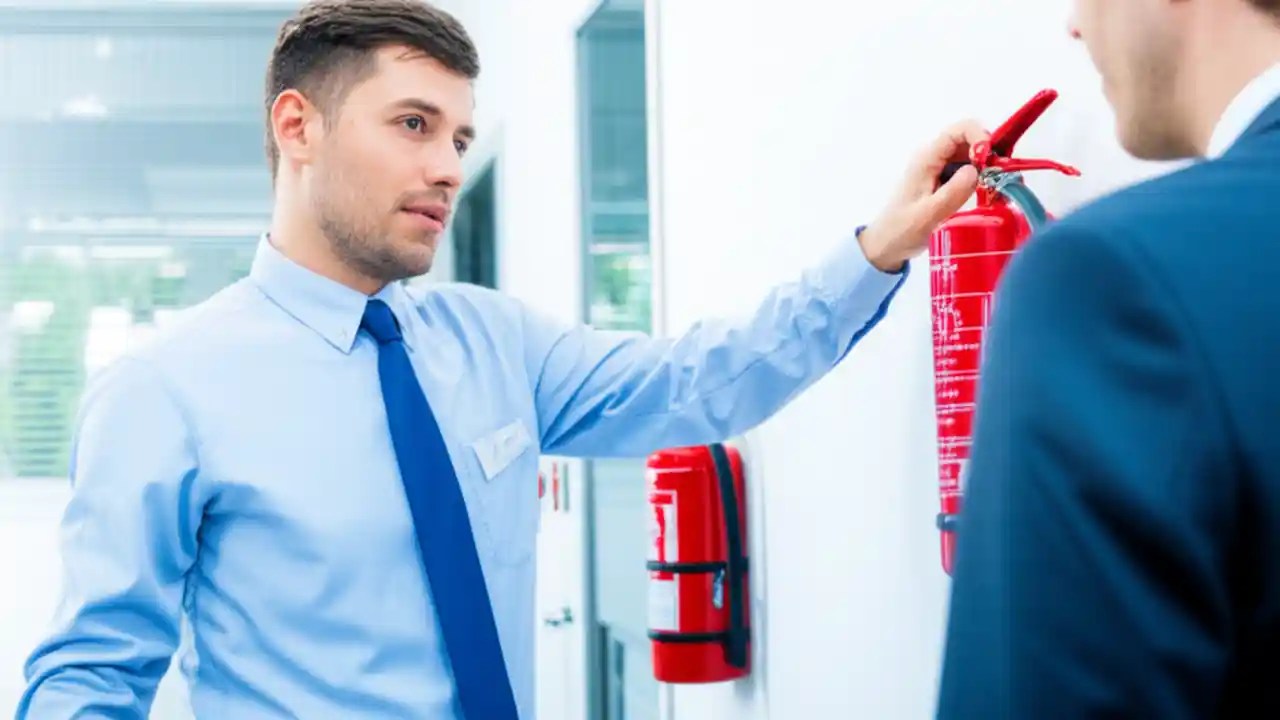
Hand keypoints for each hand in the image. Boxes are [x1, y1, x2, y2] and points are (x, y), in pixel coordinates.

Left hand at [858, 120, 989, 271]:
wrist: (885, 245)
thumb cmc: (901, 230)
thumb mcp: (928, 215)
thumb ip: (953, 193)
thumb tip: (976, 170)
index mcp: (926, 159)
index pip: (958, 130)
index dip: (980, 136)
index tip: (991, 159)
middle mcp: (932, 157)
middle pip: (969, 139)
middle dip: (988, 153)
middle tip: (999, 176)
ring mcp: (938, 168)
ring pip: (971, 155)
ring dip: (986, 166)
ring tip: (995, 187)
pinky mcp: (943, 180)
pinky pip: (966, 170)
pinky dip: (980, 177)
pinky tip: (986, 193)